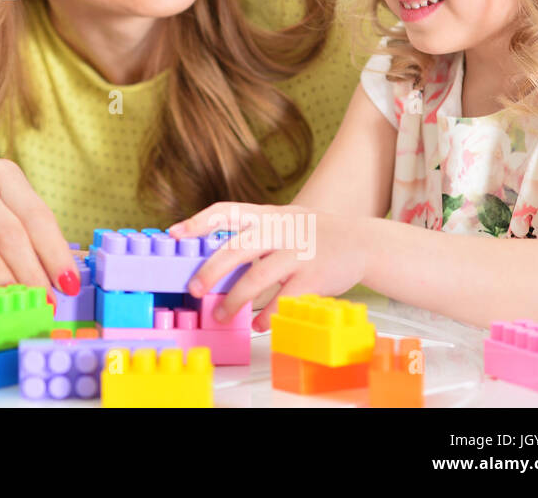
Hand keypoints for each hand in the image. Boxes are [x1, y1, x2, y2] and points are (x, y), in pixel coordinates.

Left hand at [170, 202, 370, 330]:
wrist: (362, 241)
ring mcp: (297, 253)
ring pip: (257, 277)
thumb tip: (214, 248)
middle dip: (210, 270)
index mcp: (267, 215)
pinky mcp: (313, 277)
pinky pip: (283, 300)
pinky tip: (256, 325)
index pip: (226, 212)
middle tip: (193, 289)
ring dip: (235, 300)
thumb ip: (254, 229)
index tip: (175, 234)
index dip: (198, 222)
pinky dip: (266, 316)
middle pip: (236, 249)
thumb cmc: (314, 232)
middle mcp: (279, 231)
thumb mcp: (284, 218)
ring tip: (221, 315)